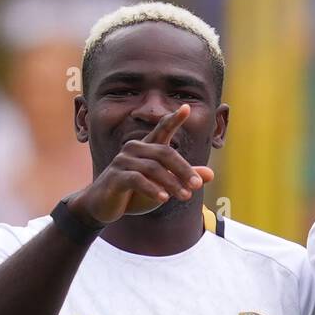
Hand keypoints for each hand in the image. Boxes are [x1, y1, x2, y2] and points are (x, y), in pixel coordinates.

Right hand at [67, 104, 215, 225]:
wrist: (104, 206)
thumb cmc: (135, 193)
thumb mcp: (163, 185)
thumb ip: (183, 178)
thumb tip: (211, 174)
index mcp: (146, 147)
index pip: (162, 129)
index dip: (174, 119)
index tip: (187, 108)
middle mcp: (134, 149)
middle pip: (164, 153)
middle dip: (184, 169)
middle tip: (198, 185)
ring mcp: (123, 161)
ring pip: (153, 168)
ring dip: (172, 183)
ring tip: (185, 196)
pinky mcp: (115, 177)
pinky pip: (137, 180)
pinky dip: (152, 189)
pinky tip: (164, 199)